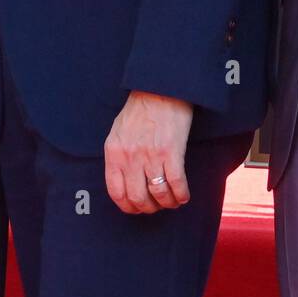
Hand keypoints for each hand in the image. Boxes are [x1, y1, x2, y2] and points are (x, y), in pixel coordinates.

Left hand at [104, 91, 193, 214]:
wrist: (160, 88)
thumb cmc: (140, 108)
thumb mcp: (118, 131)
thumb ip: (118, 155)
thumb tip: (123, 179)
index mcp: (114, 153)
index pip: (116, 193)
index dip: (128, 207)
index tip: (137, 208)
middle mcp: (130, 157)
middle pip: (138, 198)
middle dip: (149, 208)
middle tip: (156, 206)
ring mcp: (151, 155)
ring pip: (158, 194)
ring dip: (166, 203)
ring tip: (172, 201)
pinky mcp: (171, 152)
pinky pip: (176, 184)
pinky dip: (181, 195)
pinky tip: (183, 196)